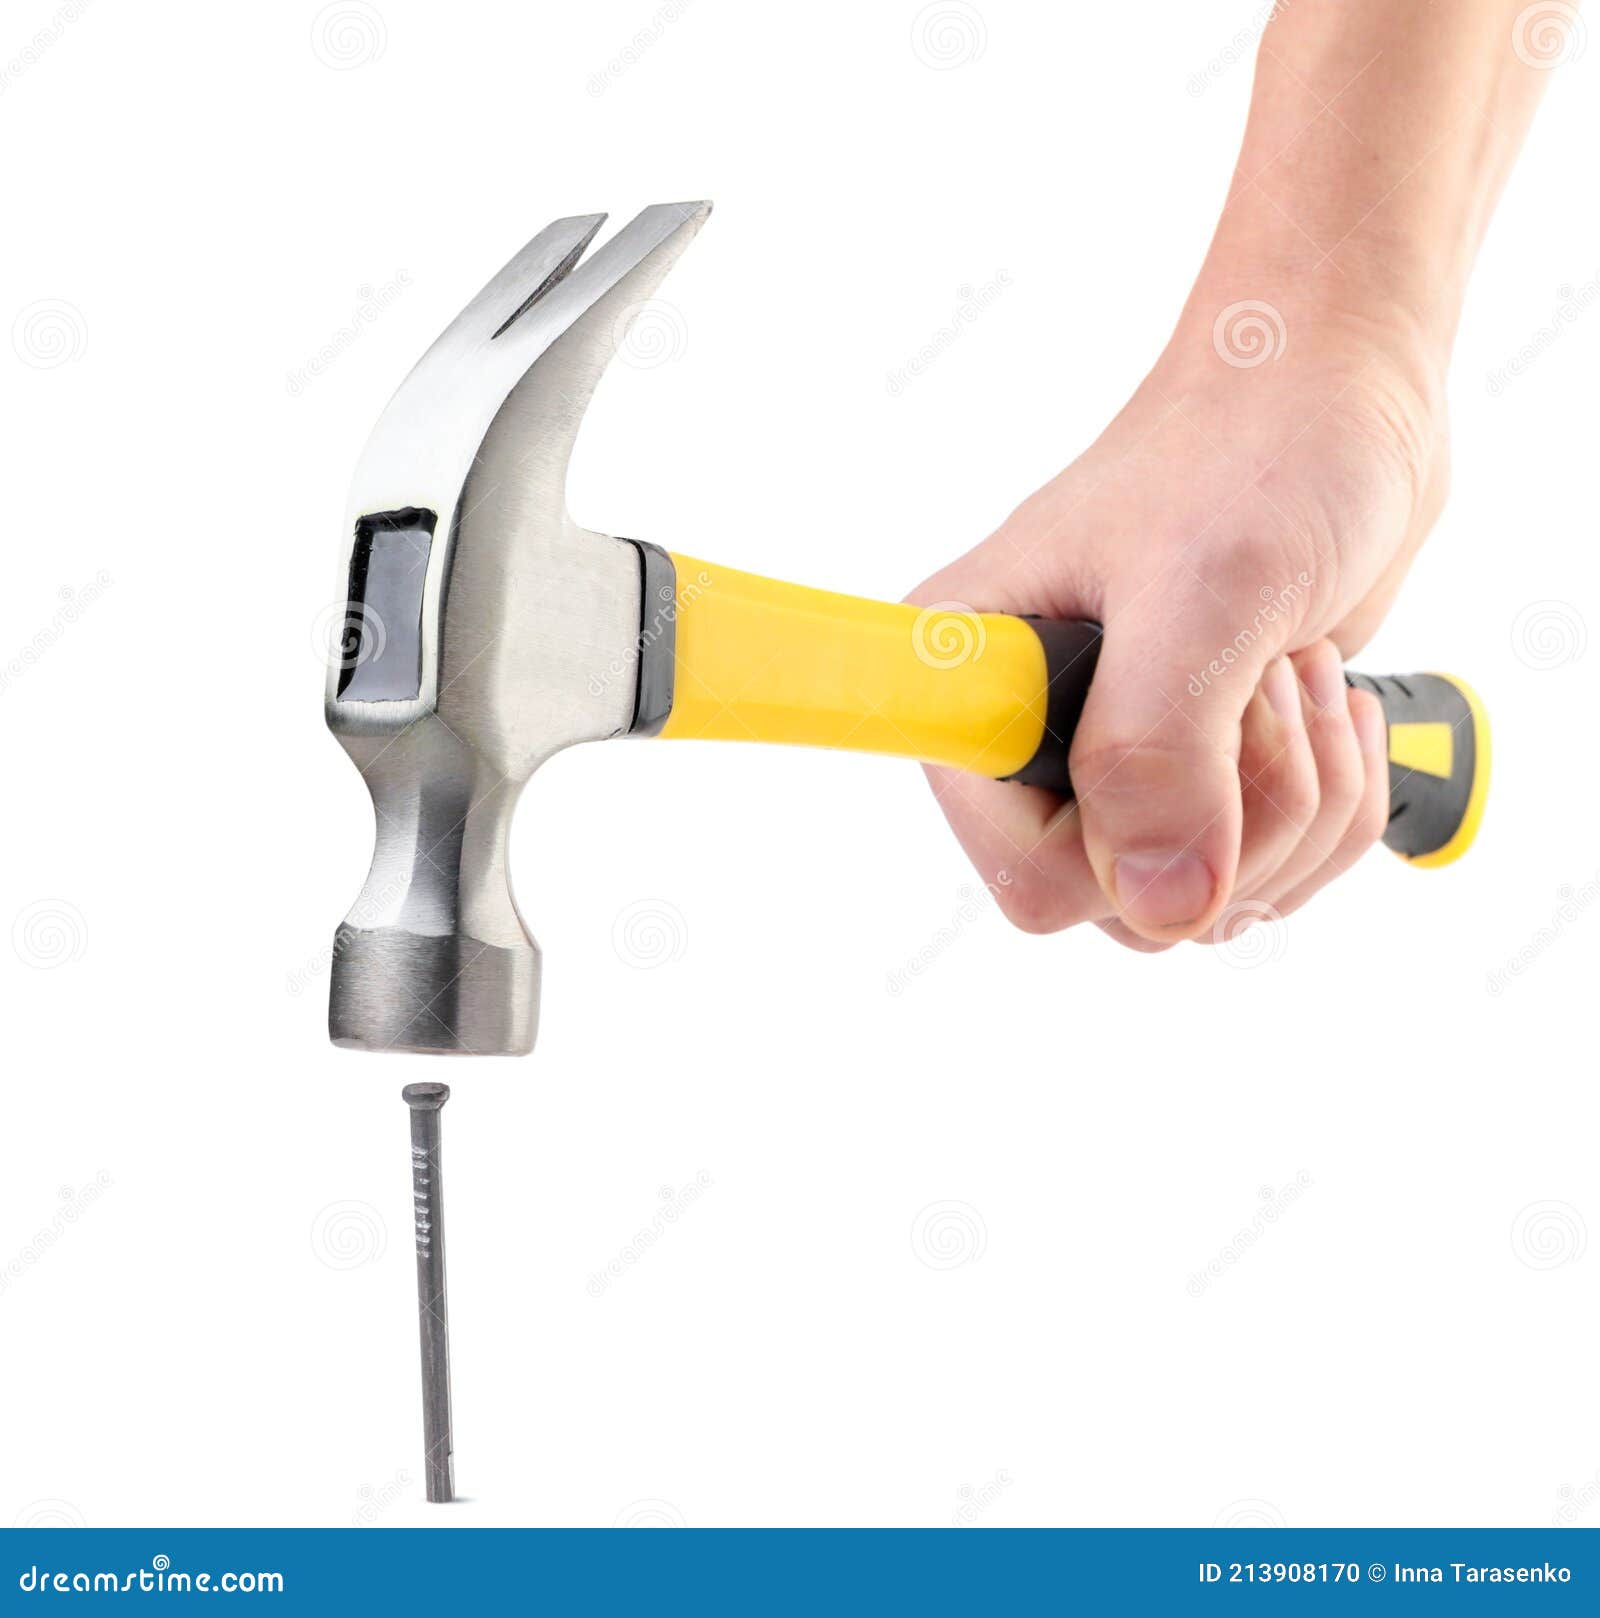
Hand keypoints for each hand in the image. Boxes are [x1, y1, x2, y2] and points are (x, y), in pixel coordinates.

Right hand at [911, 307, 1448, 948]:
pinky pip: (1260, 876)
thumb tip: (1162, 907)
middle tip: (1258, 685)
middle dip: (1240, 815)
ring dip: (1300, 805)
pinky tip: (1321, 708)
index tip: (1189, 739)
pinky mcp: (1192, 778)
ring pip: (1202, 901)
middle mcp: (1029, 742)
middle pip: (1126, 903)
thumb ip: (1158, 751)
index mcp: (972, 683)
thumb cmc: (1256, 450)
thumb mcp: (1204, 589)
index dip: (1122, 845)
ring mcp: (1114, 768)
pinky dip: (1331, 807)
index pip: (1020, 868)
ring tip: (1293, 675)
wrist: (1339, 400)